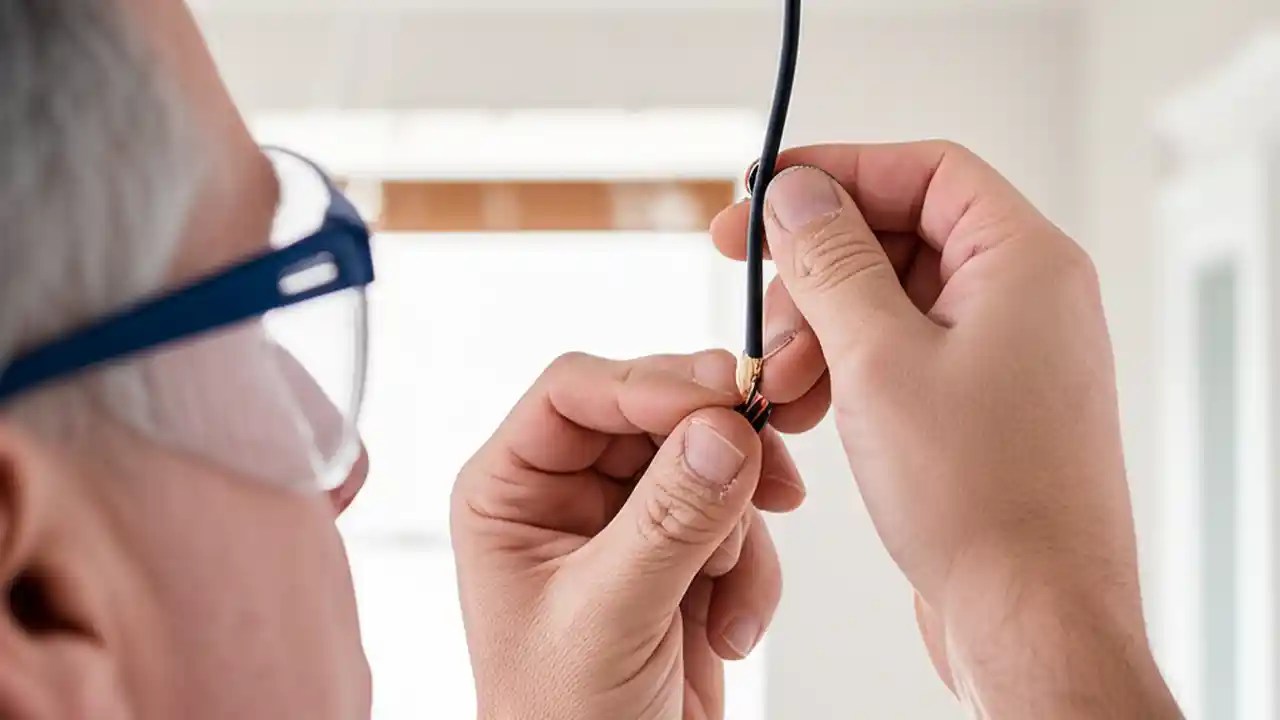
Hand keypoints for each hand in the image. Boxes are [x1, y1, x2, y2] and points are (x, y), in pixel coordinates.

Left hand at [451, 351, 807, 719]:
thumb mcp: (610, 617)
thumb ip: (668, 520)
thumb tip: (722, 431)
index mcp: (510, 492)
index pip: (576, 390)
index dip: (652, 382)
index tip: (726, 398)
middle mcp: (564, 494)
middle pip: (655, 412)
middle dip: (715, 451)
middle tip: (768, 474)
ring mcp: (625, 521)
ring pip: (708, 461)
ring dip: (736, 527)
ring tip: (724, 595)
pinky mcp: (678, 553)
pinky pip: (736, 516)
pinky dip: (750, 569)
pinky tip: (729, 630)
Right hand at [712, 142, 1179, 715]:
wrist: (1031, 621)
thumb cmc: (979, 498)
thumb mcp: (878, 359)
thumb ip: (830, 261)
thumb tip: (797, 192)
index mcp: (1023, 262)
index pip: (923, 171)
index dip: (834, 173)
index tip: (758, 196)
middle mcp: (1024, 299)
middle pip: (898, 237)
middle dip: (813, 274)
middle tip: (756, 319)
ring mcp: (1005, 356)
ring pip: (888, 302)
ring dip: (818, 333)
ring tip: (778, 390)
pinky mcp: (981, 408)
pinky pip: (900, 358)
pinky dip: (844, 373)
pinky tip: (803, 413)